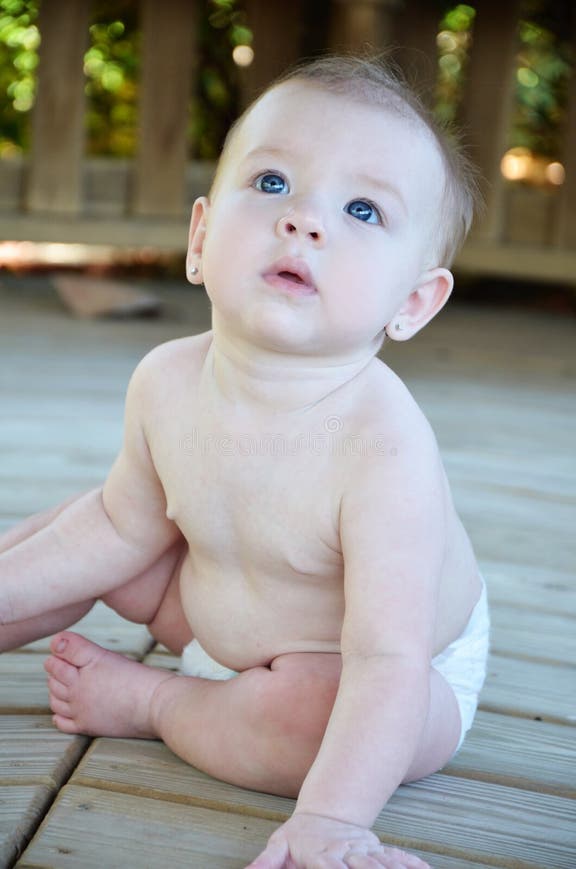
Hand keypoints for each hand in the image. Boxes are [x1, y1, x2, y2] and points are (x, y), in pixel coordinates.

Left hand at [245, 812, 429, 867]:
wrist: (323, 815)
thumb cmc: (297, 838)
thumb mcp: (279, 847)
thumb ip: (266, 863)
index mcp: (321, 854)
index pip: (329, 868)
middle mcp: (346, 852)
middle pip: (363, 866)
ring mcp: (363, 850)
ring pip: (383, 862)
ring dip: (396, 868)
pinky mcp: (376, 850)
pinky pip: (396, 858)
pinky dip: (411, 863)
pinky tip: (426, 868)